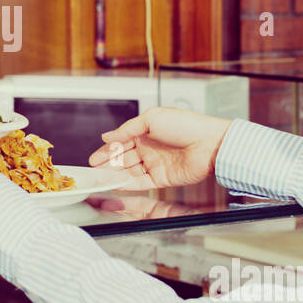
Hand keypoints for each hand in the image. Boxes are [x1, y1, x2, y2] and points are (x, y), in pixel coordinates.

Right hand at [88, 107, 232, 190]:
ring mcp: (155, 164)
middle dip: (107, 165)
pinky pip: (141, 183)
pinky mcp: (162, 179)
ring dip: (115, 175)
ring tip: (100, 179)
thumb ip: (127, 129)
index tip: (93, 158)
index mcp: (146, 132)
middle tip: (93, 171)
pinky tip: (116, 185)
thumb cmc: (185, 125)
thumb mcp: (152, 118)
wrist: (209, 143)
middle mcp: (149, 149)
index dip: (107, 151)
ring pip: (130, 172)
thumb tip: (108, 136)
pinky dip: (128, 184)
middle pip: (123, 159)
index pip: (121, 143)